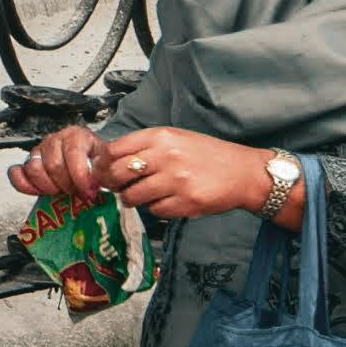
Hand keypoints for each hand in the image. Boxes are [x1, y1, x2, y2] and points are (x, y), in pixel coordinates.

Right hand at [4, 125, 110, 201]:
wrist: (89, 162)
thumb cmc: (97, 164)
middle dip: (66, 185)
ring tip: (60, 191)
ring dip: (47, 186)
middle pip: (53, 164)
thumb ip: (104, 169)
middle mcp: (55, 139)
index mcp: (76, 136)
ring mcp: (38, 150)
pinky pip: (16, 173)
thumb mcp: (106, 163)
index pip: (73, 154)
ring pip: (33, 168)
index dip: (80, 176)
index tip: (89, 191)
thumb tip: (96, 180)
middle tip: (76, 193)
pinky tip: (39, 192)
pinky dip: (24, 185)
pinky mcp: (26, 162)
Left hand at [96, 129, 282, 221]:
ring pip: (131, 196)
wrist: (243, 172)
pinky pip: (154, 210)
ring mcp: (176, 180)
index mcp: (161, 136)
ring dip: (131, 199)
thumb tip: (109, 160)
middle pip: (117, 173)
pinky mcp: (185, 202)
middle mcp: (166, 156)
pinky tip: (166, 200)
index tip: (103, 170)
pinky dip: (155, 208)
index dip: (103, 163)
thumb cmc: (206, 155)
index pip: (115, 150)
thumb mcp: (176, 138)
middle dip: (111, 183)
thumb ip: (145, 146)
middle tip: (117, 186)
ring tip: (141, 195)